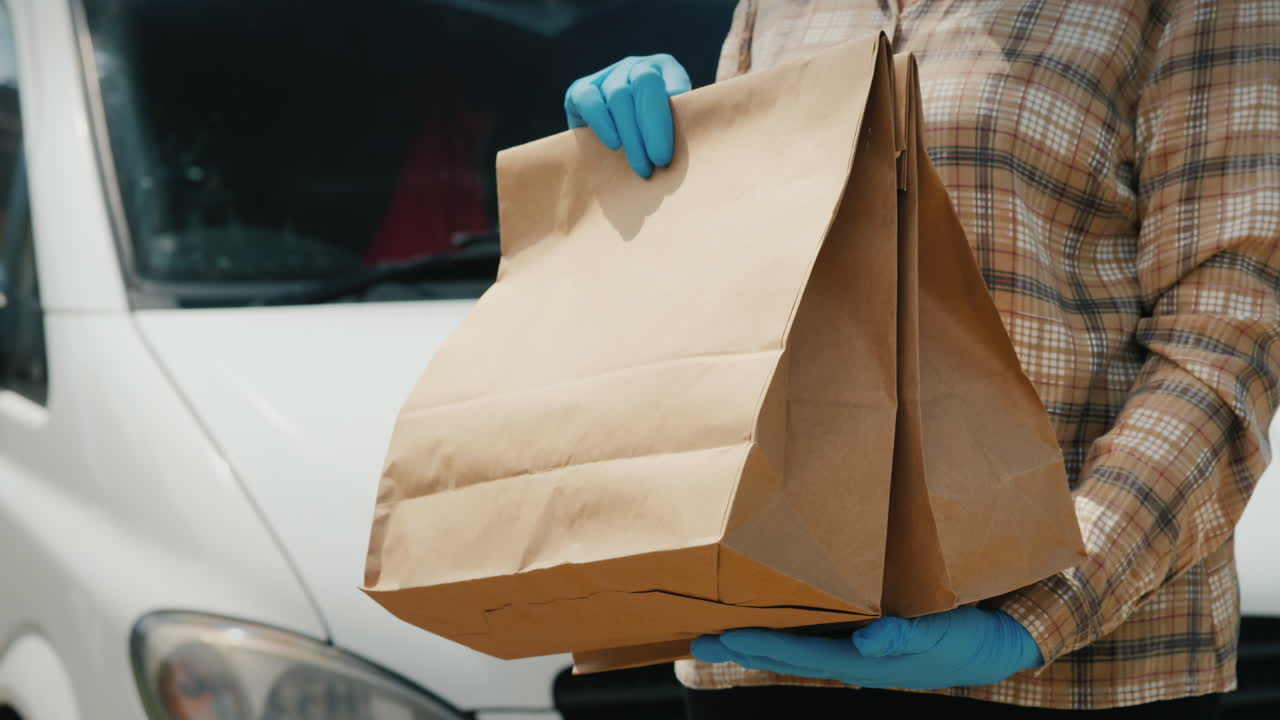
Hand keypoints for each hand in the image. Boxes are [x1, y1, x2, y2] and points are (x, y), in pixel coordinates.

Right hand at [564, 54, 690, 177]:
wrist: (619, 142)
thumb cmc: (656, 135)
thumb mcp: (676, 122)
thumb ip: (682, 119)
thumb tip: (687, 130)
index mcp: (664, 68)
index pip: (668, 82)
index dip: (665, 116)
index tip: (666, 152)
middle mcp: (635, 65)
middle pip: (643, 84)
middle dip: (651, 127)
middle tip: (658, 163)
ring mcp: (607, 74)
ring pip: (618, 96)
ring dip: (630, 135)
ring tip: (641, 166)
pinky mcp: (580, 89)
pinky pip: (589, 100)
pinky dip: (601, 123)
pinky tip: (614, 144)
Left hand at [691, 607, 1042, 689]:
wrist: (995, 641)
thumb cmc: (966, 637)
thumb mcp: (940, 633)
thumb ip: (903, 637)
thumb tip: (867, 642)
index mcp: (861, 661)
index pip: (796, 655)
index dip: (757, 646)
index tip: (721, 637)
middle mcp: (849, 656)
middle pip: (783, 653)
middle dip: (740, 646)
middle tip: (696, 639)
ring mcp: (854, 646)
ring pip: (793, 643)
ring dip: (756, 637)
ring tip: (718, 629)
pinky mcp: (863, 631)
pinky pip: (813, 628)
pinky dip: (784, 624)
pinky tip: (770, 615)